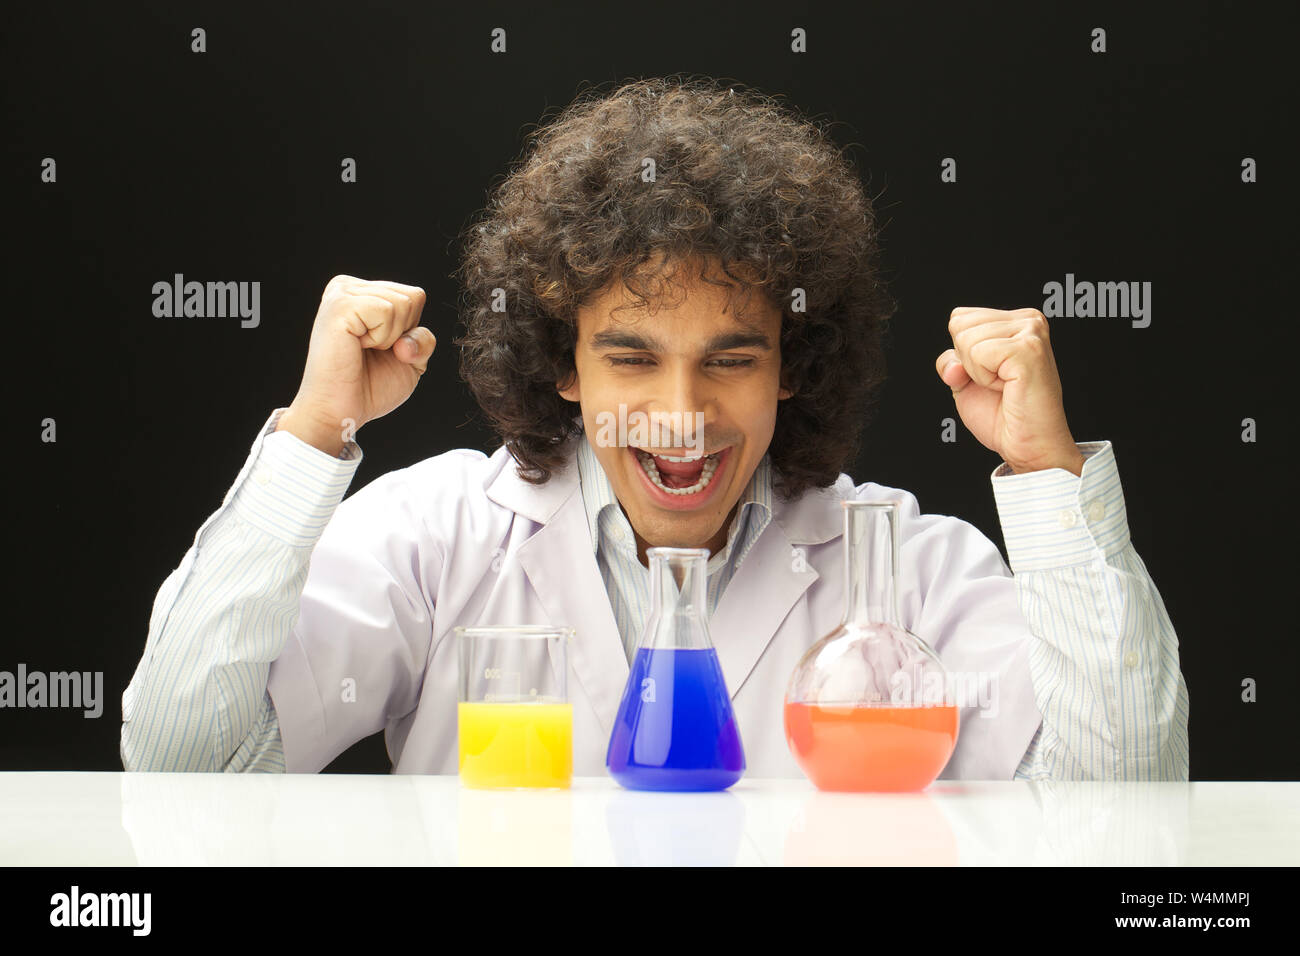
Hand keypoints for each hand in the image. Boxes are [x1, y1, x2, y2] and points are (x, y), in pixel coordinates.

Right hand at [279, 275, 434, 454]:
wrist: (340, 412)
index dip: (410, 332)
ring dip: (391, 338)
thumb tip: (406, 336)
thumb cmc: (369, 388)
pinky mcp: (340, 305)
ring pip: (403, 303)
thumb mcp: (410, 360)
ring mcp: (342, 293)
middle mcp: (349, 287)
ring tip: (361, 350)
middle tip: (370, 353)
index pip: (415, 296)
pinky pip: (388, 310)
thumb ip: (423, 339)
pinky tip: (356, 347)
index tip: (380, 350)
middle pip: (414, 296)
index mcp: (362, 293)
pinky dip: (381, 337)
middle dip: (403, 334)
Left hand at [936, 307, 1083, 475]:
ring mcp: (1031, 332)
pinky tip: (1007, 387)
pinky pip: (978, 353)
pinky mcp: (1028, 349)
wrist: (1028, 445)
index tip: (991, 375)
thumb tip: (952, 363)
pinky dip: (984, 378)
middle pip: (959, 323)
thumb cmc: (1003, 415)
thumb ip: (951, 361)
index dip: (962, 354)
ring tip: (1005, 385)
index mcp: (1015, 321)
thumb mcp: (965, 380)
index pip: (959, 317)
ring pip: (966, 338)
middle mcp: (1028, 320)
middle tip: (998, 383)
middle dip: (967, 362)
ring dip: (978, 372)